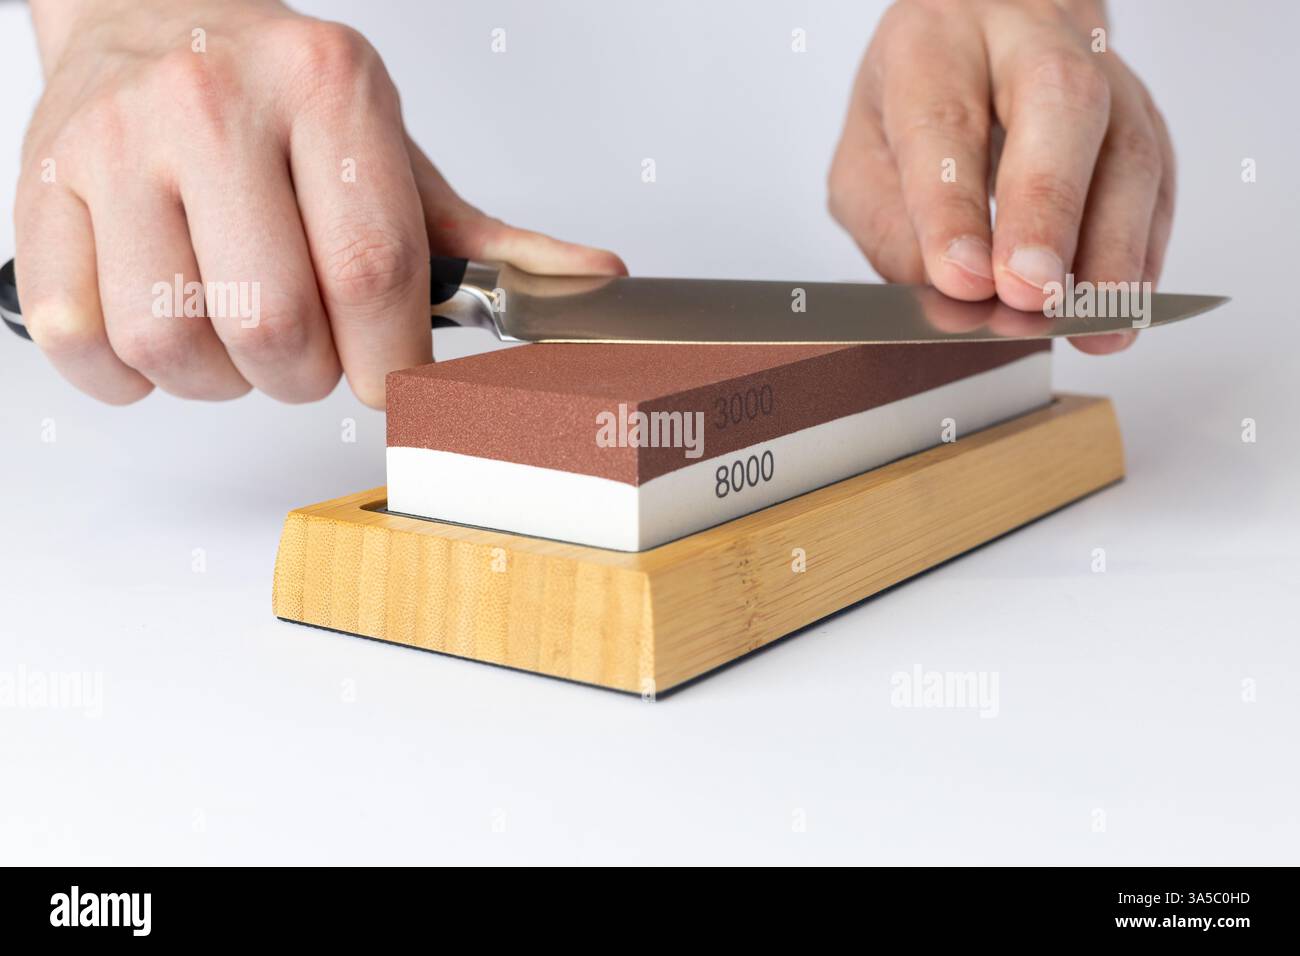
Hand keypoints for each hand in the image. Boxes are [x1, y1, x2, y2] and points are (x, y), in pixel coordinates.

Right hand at [16, 0, 623, 406]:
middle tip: (312, 353)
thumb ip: (490, 235)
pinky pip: (84, 342)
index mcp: (325, 86)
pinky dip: (132, 379)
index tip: (393, 378)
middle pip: (275, 323)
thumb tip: (595, 281)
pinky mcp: (41, 192)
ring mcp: (113, 144)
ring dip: (223, 381)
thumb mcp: (394, 149)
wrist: (154, 15)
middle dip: (307, 375)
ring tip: (240, 339)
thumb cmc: (283, 98)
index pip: (375, 271)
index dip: (392, 360)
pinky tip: (167, 340)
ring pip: (175, 344)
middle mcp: (212, 103)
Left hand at [828, 0, 1172, 353]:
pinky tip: (1122, 305)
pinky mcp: (1145, 111)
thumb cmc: (919, 99)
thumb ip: (891, 229)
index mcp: (936, 42)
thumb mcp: (864, 156)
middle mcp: (1026, 36)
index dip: (955, 210)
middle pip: (1060, 108)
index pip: (945, 123)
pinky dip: (1144, 252)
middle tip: (1032, 293)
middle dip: (1048, 212)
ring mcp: (1101, 68)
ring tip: (1091, 325)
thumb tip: (953, 301)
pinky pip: (1160, 181)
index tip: (962, 280)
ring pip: (1128, 147)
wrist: (984, 28)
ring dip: (1114, 249)